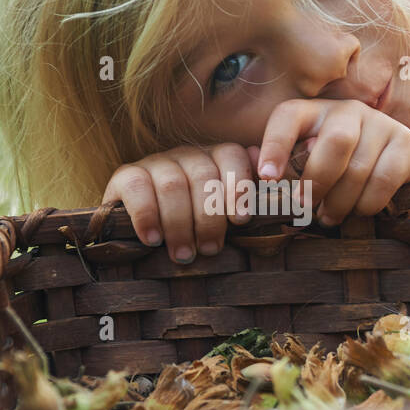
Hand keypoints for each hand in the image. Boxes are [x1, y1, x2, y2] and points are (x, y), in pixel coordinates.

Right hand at [102, 143, 261, 262]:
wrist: (143, 232)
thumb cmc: (195, 228)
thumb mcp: (223, 218)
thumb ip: (248, 207)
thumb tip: (283, 202)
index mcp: (215, 158)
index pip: (232, 156)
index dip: (238, 187)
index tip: (242, 220)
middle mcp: (187, 155)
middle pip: (203, 175)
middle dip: (209, 217)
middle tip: (211, 250)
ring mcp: (156, 162)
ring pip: (173, 184)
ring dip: (180, 223)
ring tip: (184, 255)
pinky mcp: (126, 175)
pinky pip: (137, 187)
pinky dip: (147, 215)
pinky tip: (153, 239)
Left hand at [255, 99, 409, 224]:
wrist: (382, 174)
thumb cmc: (330, 175)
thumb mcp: (301, 169)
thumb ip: (281, 173)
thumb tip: (260, 184)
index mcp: (313, 112)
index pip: (289, 117)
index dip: (275, 145)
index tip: (267, 178)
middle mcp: (349, 110)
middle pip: (336, 141)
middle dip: (318, 182)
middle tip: (306, 209)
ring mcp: (383, 124)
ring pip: (361, 166)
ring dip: (341, 201)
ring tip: (329, 217)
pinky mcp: (409, 146)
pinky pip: (386, 179)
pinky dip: (369, 203)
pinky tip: (360, 211)